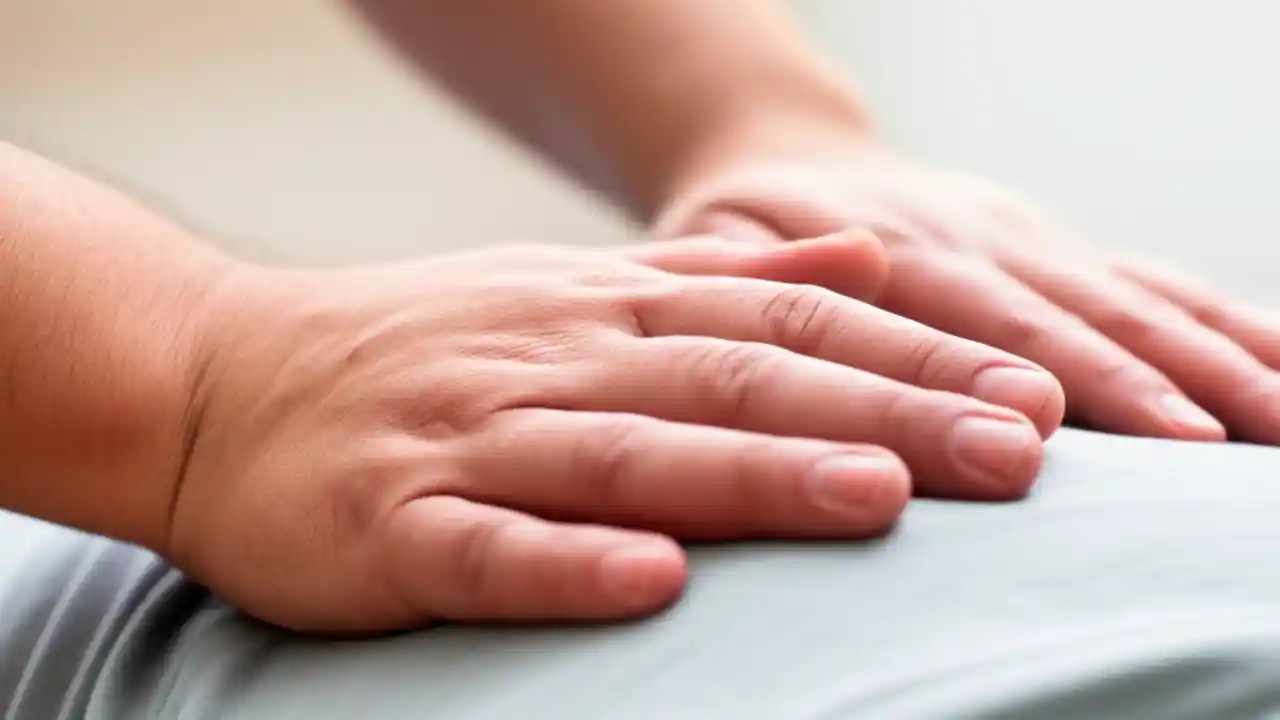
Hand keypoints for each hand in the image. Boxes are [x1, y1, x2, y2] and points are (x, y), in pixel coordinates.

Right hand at [171, 236, 1060, 631]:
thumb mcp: (572, 286)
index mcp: (605, 308)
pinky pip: (487, 549)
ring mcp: (470, 441)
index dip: (914, 357)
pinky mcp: (391, 525)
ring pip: (630, 453)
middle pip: (738, 380)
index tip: (1030, 398)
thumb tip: (862, 251)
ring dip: (754, 473)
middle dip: (885, 413)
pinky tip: (649, 585)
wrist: (222, 377)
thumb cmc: (422, 345)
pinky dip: (567, 562)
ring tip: (875, 495)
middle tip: (1016, 453)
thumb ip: (718, 278)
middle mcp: (554, 360)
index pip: (788, 322)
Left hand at [658, 143, 1279, 442]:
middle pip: (1064, 311)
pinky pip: (1146, 280)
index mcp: (881, 247)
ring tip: (1278, 420)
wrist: (783, 156)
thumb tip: (828, 295)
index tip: (1087, 433)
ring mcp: (1020, 238)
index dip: (1024, 376)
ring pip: (1126, 294)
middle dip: (1143, 379)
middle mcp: (967, 239)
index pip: (961, 319)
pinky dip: (1218, 321)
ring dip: (1207, 354)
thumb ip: (756, 280)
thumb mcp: (710, 249)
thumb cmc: (734, 227)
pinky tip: (1279, 363)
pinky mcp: (1050, 246)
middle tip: (1214, 446)